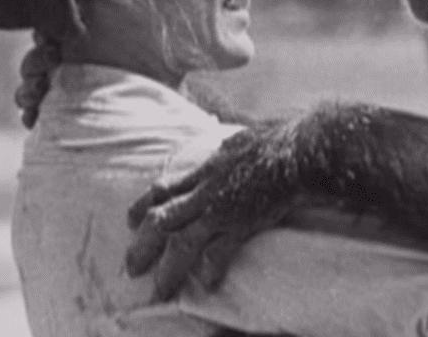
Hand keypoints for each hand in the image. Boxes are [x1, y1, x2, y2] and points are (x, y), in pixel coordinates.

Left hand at [125, 130, 292, 300]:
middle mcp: (205, 190)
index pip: (164, 188)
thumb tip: (223, 146)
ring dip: (168, 268)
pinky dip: (211, 269)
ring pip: (182, 241)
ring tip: (161, 289)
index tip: (131, 220)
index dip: (142, 205)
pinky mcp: (241, 223)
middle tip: (132, 266)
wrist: (297, 151)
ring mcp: (221, 208)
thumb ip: (225, 149)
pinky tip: (209, 283)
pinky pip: (218, 252)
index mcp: (205, 169)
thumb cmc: (276, 140)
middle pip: (161, 219)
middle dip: (142, 245)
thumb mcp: (239, 139)